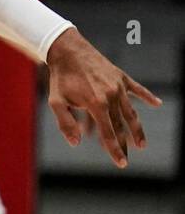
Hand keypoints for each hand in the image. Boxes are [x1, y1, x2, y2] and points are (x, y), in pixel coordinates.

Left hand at [45, 27, 159, 167]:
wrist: (67, 50)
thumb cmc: (60, 78)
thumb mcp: (56, 102)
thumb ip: (66, 123)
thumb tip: (76, 143)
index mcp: (96, 104)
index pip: (108, 133)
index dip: (115, 149)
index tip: (122, 163)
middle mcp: (111, 96)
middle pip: (121, 125)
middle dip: (124, 143)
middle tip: (128, 156)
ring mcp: (118, 86)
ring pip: (130, 111)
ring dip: (136, 128)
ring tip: (142, 143)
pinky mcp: (121, 76)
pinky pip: (137, 89)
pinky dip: (147, 96)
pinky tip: (157, 103)